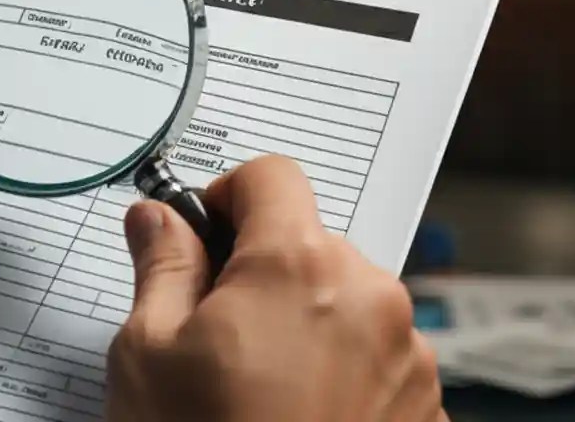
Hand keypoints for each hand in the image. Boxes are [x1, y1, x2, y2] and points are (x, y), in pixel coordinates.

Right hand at [108, 155, 444, 421]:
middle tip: (214, 328)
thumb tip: (158, 222)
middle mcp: (372, 298)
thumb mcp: (149, 353)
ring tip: (255, 386)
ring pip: (345, 301)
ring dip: (305, 321)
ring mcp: (407, 357)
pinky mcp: (425, 407)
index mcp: (301, 266)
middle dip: (262, 270)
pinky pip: (376, 357)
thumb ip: (160, 265)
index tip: (203, 233)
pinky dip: (338, 370)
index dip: (226, 195)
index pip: (272, 175)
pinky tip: (293, 413)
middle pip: (311, 242)